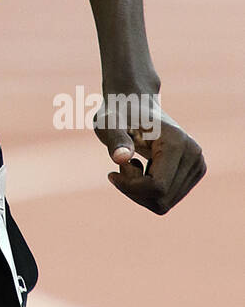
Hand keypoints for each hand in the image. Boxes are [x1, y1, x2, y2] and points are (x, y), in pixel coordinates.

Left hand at [93, 95, 205, 213]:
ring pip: (164, 204)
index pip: (157, 187)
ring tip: (132, 164)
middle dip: (134, 190)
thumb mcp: (108, 123)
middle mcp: (194, 155)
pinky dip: (148, 191)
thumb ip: (114, 139)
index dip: (130, 187)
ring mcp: (198, 165)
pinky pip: (167, 200)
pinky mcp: (195, 172)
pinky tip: (142, 168)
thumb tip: (122, 157)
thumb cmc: (118, 112)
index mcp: (177, 143)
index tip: (114, 170)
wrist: (135, 103)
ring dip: (140, 191)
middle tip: (123, 165)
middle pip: (162, 201)